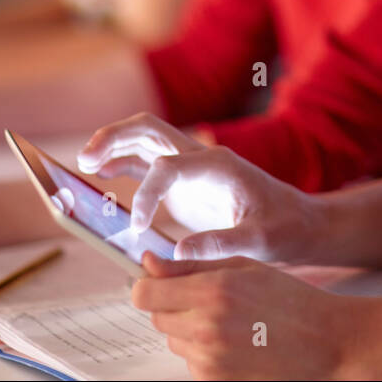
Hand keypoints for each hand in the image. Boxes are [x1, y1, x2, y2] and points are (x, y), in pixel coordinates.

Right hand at [78, 112, 324, 262]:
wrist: (299, 222)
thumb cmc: (284, 228)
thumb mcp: (261, 241)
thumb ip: (224, 244)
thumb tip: (179, 252)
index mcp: (218, 165)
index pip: (168, 165)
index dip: (146, 193)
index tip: (137, 226)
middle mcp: (200, 158)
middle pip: (150, 129)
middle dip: (116, 137)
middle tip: (85, 157)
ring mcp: (190, 167)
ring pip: (144, 140)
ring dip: (113, 145)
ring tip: (82, 163)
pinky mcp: (184, 182)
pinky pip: (146, 164)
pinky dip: (121, 164)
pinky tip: (100, 173)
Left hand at [133, 252, 362, 378]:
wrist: (326, 341)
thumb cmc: (290, 299)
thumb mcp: (243, 266)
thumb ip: (190, 265)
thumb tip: (148, 263)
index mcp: (212, 291)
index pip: (144, 294)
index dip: (149, 286)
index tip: (160, 283)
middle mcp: (205, 328)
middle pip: (157, 318)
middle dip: (174, 307)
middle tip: (210, 300)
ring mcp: (209, 360)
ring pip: (174, 341)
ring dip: (191, 330)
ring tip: (231, 323)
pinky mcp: (214, 381)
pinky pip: (191, 362)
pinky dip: (205, 352)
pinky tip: (237, 343)